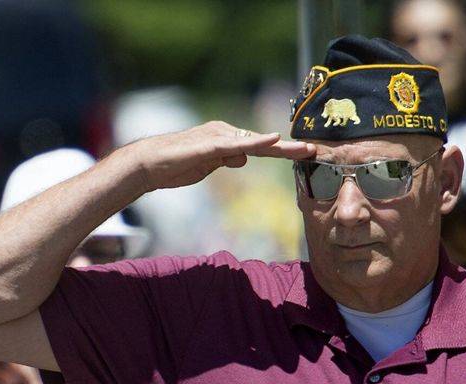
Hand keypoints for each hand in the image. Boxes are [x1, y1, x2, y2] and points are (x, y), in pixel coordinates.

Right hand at [126, 121, 316, 192]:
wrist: (149, 164)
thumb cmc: (176, 166)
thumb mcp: (209, 166)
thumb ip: (227, 161)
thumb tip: (242, 160)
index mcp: (227, 141)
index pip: (261, 148)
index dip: (284, 152)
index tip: (305, 155)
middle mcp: (226, 134)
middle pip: (264, 144)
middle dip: (290, 149)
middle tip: (315, 150)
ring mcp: (219, 136)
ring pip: (256, 143)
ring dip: (281, 148)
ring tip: (304, 150)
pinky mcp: (211, 143)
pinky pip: (239, 144)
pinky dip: (257, 142)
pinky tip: (274, 141)